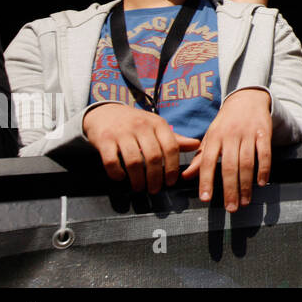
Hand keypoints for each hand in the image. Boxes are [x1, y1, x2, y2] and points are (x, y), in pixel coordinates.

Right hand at [83, 103, 200, 193]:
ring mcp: (122, 133)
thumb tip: (196, 145)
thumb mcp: (156, 126)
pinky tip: (121, 177)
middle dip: (156, 178)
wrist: (105, 112)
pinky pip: (112, 161)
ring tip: (140, 187)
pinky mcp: (104, 140)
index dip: (173, 167)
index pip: (171, 147)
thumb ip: (174, 139)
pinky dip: (117, 173)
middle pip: (153, 157)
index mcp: (158, 124)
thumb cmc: (136, 123)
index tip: (171, 182)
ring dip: (138, 179)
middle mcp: (141, 127)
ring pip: (134, 161)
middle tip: (155, 189)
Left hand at [182, 88, 271, 211]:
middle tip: (231, 208)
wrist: (247, 98)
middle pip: (229, 166)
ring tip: (244, 201)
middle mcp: (230, 135)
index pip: (207, 161)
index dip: (206, 181)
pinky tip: (261, 182)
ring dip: (246, 184)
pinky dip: (264, 169)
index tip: (206, 198)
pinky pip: (265, 153)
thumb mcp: (210, 136)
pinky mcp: (264, 132)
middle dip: (230, 189)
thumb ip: (200, 158)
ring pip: (247, 162)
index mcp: (214, 137)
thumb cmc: (226, 122)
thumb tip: (185, 177)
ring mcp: (248, 133)